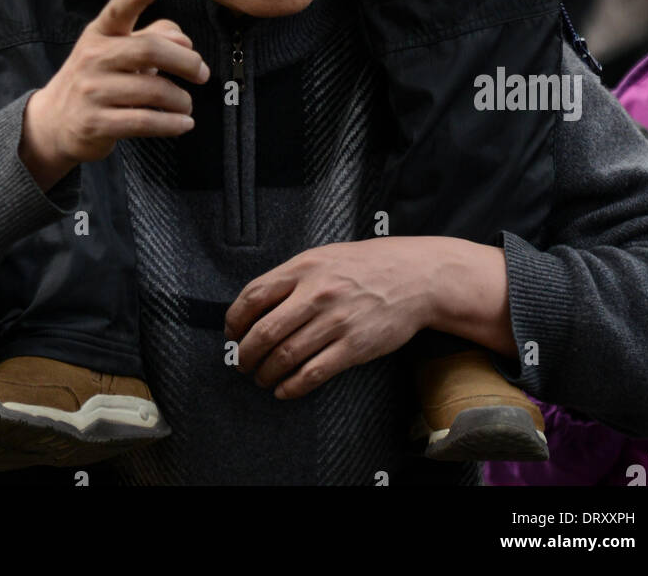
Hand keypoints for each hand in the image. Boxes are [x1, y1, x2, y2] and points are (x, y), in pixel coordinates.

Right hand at [20, 0, 209, 188]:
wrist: (53, 123)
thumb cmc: (96, 80)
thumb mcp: (115, 52)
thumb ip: (152, 37)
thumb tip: (184, 41)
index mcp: (100, 34)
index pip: (117, 10)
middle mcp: (93, 58)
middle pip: (149, 50)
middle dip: (186, 62)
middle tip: (202, 74)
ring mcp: (92, 91)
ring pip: (153, 91)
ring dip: (181, 100)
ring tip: (185, 104)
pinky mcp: (96, 123)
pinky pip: (144, 122)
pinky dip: (172, 124)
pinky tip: (183, 123)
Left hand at [224, 239, 437, 399]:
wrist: (415, 277)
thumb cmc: (366, 266)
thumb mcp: (324, 257)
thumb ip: (292, 277)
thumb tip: (257, 304)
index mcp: (304, 268)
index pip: (253, 295)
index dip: (235, 319)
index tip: (232, 334)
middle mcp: (316, 293)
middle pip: (264, 331)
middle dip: (245, 354)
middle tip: (241, 364)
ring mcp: (335, 321)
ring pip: (285, 356)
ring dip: (266, 373)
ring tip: (261, 378)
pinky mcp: (353, 347)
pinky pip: (313, 373)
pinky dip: (292, 386)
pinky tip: (284, 390)